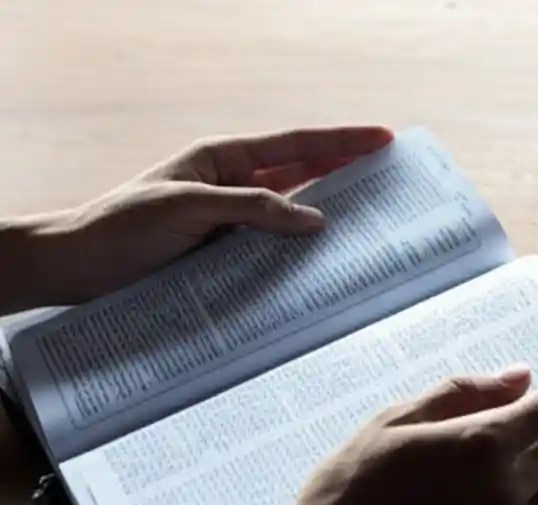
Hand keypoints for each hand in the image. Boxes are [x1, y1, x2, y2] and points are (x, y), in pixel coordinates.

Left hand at [28, 125, 392, 303]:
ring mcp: (233, 225)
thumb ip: (253, 209)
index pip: (296, 146)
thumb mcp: (188, 207)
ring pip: (294, 217)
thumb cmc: (123, 226)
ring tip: (374, 224)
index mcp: (225, 160)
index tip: (383, 139)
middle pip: (304, 177)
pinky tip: (328, 265)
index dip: (342, 142)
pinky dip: (303, 256)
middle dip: (348, 175)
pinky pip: (275, 253)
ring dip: (330, 219)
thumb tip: (316, 220)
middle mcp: (235, 189)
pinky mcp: (227, 259)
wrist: (78, 267)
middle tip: (393, 180)